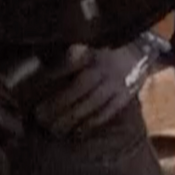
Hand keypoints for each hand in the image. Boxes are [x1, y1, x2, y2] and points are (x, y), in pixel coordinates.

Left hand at [35, 32, 168, 137]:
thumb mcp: (90, 43)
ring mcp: (117, 82)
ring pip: (92, 103)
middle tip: (39, 116)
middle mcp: (106, 66)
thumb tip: (40, 61)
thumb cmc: (107, 49)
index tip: (33, 86)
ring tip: (53, 129)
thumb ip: (70, 52)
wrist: (141, 50)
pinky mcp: (125, 96)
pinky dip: (91, 123)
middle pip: (79, 86)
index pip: (70, 61)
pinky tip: (77, 132)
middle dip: (58, 103)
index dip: (51, 75)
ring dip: (71, 118)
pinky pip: (107, 112)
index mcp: (94, 50)